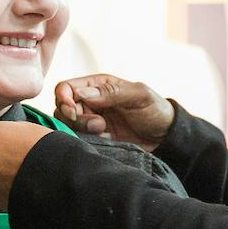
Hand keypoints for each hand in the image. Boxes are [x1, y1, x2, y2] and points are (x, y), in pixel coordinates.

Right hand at [53, 75, 175, 149]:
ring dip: (81, 130)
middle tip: (99, 125)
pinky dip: (85, 142)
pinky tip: (104, 140)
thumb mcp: (138, 95)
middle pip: (62, 109)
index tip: (73, 112)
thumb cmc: (155, 110)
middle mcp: (90, 103)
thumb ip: (111, 92)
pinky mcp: (94, 139)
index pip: (65, 88)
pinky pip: (78, 141)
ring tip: (104, 131)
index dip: (64, 99)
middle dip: (75, 119)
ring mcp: (90, 122)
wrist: (165, 137)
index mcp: (97, 86)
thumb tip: (81, 94)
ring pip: (67, 126)